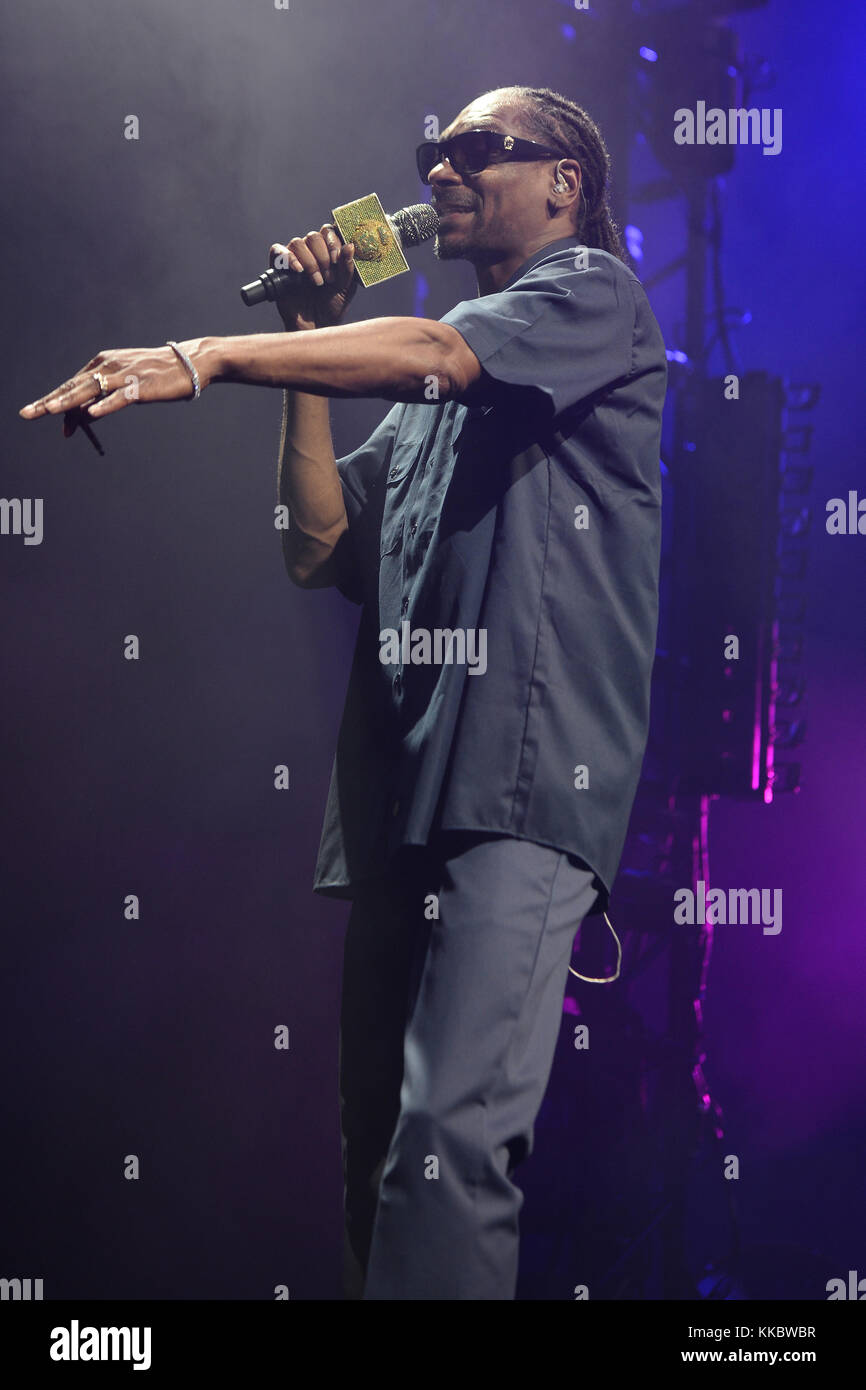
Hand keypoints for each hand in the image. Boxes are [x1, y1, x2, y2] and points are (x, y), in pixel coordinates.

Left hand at [19, 340, 213, 423]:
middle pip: (74, 387)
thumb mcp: (125, 386)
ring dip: (69, 401)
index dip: (54, 401)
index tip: (35, 414)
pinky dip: (106, 405)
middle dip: (49, 401)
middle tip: (27, 413)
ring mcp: (125, 375)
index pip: (72, 385)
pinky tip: (93, 413)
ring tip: (50, 411)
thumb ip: (102, 400)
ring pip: (91, 390)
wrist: (190, 362)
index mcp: (102, 363)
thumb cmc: (158, 375)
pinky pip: (121, 397)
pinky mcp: (142, 386)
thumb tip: (82, 417)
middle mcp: (109, 365)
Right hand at [269, 224, 356, 331]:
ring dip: (310, 262)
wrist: (316, 326)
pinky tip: (298, 271)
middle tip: (329, 277)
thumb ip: (348, 267)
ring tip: (317, 282)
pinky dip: (289, 257)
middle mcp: (310, 253)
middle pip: (314, 235)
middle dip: (323, 255)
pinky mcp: (279, 268)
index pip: (328, 231)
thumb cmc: (332, 307)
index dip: (333, 240)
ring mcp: (294, 259)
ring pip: (298, 242)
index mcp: (327, 252)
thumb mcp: (346, 288)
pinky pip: (278, 251)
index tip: (338, 258)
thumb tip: (350, 245)